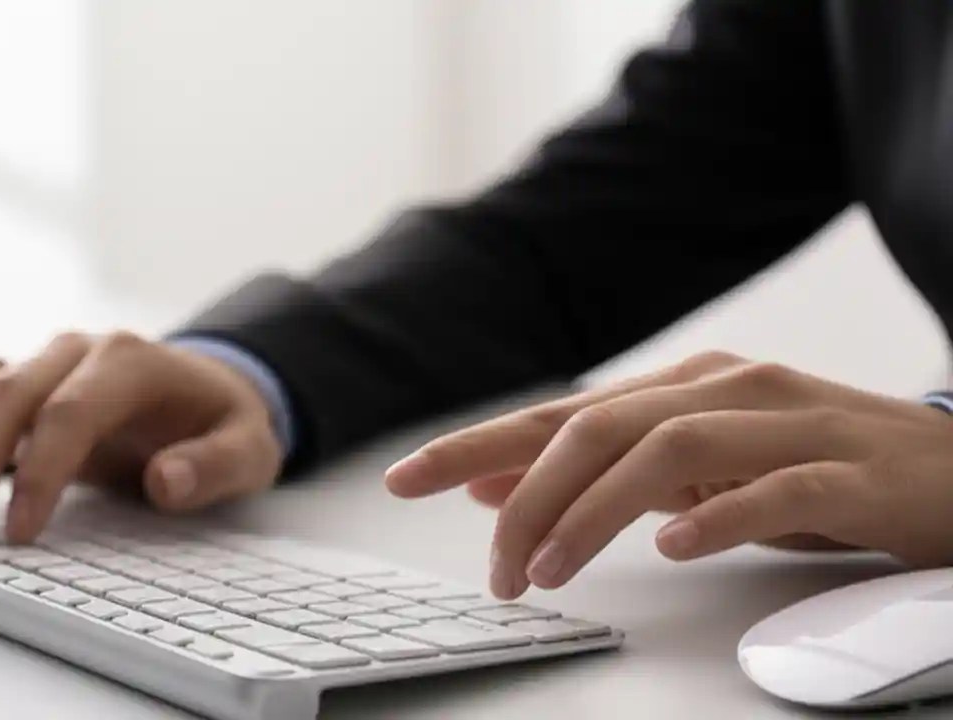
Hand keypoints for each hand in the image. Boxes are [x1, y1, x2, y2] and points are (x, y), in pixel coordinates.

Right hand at [0, 332, 282, 541]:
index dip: (39, 472)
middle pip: (4, 394)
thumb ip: (215, 466)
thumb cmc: (221, 424)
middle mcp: (77, 351)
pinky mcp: (16, 377)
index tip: (22, 530)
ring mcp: (40, 359)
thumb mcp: (249, 450)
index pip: (69, 411)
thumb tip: (166, 481)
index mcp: (132, 362)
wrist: (206, 389)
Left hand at [384, 351, 952, 597]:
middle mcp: (727, 390)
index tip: (406, 478)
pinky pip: (774, 490)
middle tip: (492, 567)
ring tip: (547, 569)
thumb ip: (602, 473)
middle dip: (528, 494)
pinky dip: (717, 517)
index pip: (560, 414)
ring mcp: (790, 424)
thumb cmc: (812, 468)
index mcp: (683, 388)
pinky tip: (674, 548)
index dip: (478, 445)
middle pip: (601, 427)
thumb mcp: (693, 470)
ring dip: (595, 513)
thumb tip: (496, 488)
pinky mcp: (850, 472)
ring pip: (670, 452)